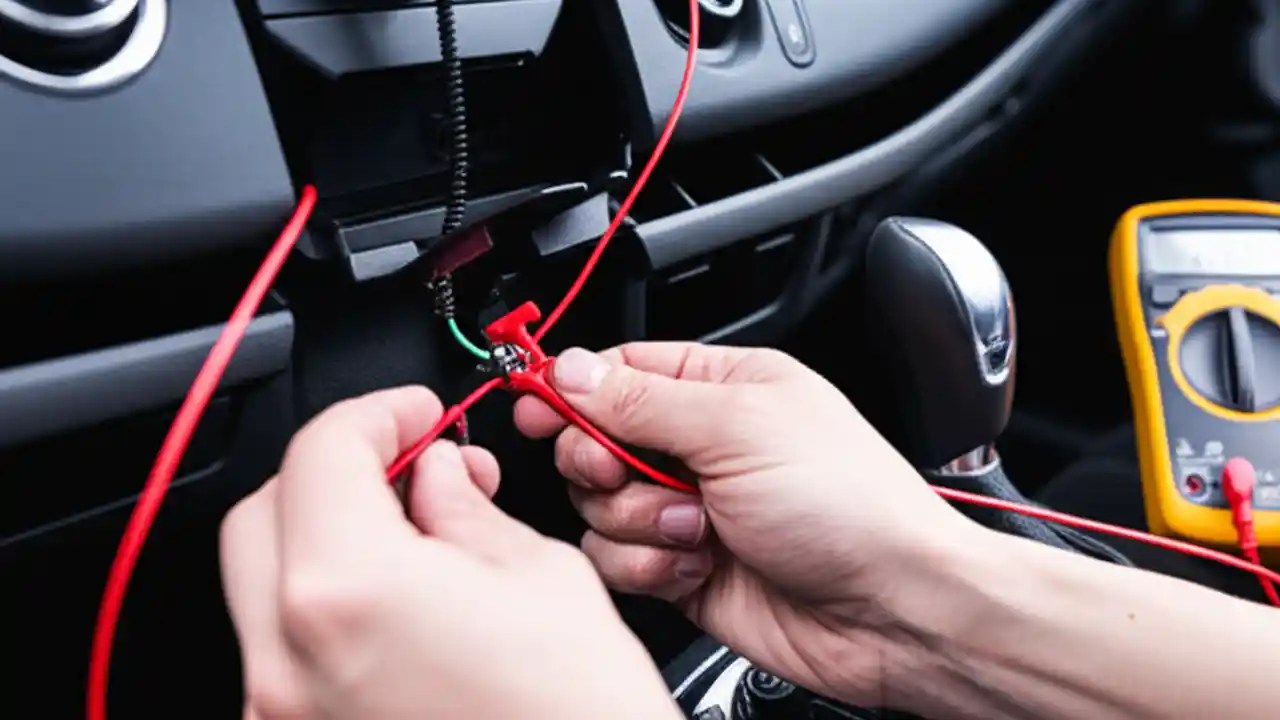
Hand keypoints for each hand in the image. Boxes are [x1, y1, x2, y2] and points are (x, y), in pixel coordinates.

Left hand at [220, 387, 680, 719]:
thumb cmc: (579, 719)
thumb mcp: (538, 575)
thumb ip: (462, 508)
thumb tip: (435, 473)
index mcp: (350, 592)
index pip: (323, 452)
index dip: (378, 413)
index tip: (417, 414)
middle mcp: (290, 660)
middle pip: (267, 509)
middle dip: (339, 468)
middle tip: (414, 461)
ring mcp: (283, 711)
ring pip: (266, 579)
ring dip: (329, 532)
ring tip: (417, 533)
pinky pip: (284, 643)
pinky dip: (329, 599)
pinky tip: (401, 596)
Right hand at [515, 344, 980, 707]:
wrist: (891, 611)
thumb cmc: (850, 506)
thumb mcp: (738, 427)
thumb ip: (642, 399)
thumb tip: (570, 369)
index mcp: (722, 386)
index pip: (618, 370)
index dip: (569, 387)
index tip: (535, 406)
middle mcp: (701, 444)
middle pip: (593, 438)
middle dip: (604, 461)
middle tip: (633, 470)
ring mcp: (689, 507)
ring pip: (598, 505)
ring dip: (639, 519)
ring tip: (699, 526)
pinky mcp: (682, 566)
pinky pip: (618, 558)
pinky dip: (648, 565)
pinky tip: (699, 563)